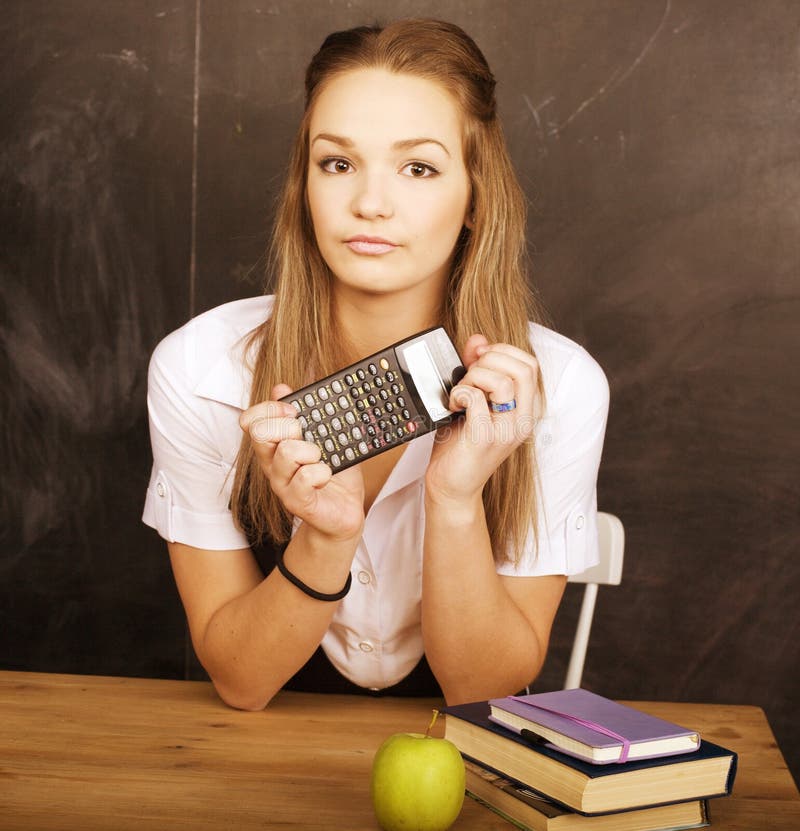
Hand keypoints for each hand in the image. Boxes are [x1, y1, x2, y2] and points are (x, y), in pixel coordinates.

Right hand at [239, 385, 364, 540]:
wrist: (346, 510)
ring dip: (312, 451)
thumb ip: (305, 413)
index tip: (294, 410)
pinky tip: (326, 476)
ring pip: (286, 452)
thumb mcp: (324, 436)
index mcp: (274, 445)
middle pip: (260, 432)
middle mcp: (272, 464)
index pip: (251, 420)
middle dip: (288, 425)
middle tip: (307, 436)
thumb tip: (280, 388)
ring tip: (321, 460)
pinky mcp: (296, 502)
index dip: (269, 408)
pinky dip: (322, 472)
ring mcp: (281, 484)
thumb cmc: (335, 472)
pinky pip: (304, 477)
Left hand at [425, 334, 538, 502]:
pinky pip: (476, 399)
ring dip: (473, 378)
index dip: (504, 352)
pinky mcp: (484, 439)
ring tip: (460, 394)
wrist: (452, 487)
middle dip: (489, 362)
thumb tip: (478, 339)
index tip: (479, 358)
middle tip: (467, 378)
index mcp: (524, 410)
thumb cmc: (461, 446)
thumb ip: (477, 371)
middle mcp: (521, 420)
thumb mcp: (472, 403)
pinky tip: (453, 406)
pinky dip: (460, 394)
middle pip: (523, 368)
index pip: (530, 365)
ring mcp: (506, 431)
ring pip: (501, 382)